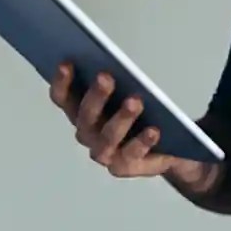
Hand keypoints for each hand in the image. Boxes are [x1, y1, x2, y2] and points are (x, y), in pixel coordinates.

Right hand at [49, 61, 192, 178]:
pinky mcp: (124, 166)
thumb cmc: (142, 111)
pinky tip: (153, 130)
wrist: (169, 145)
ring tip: (135, 101)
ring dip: (121, 118)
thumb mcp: (130, 91)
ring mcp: (104, 152)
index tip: (67, 64)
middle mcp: (87, 133)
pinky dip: (142, 141)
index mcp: (81, 111)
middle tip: (106, 77)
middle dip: (96, 95)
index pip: (63, 98)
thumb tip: (117, 64)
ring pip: (107, 136)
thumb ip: (119, 80)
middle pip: (86, 115)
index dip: (62, 83)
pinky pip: (132, 154)